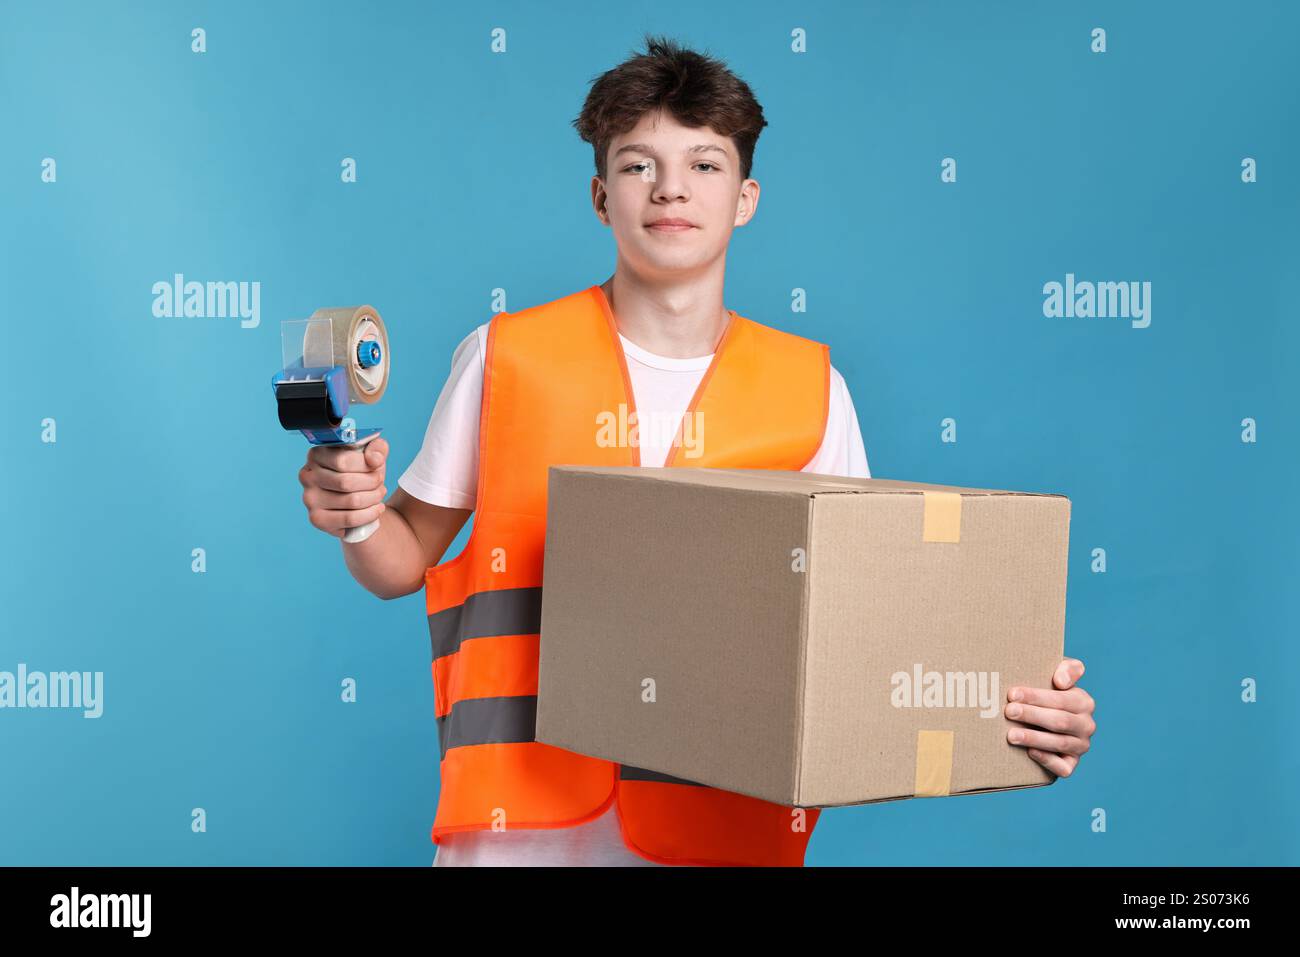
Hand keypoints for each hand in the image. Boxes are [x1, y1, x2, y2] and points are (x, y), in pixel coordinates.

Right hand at [299, 437, 388, 538]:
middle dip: (372, 482)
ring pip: (351, 501)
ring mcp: (309, 499)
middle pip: (346, 482)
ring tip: (379, 494)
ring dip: (373, 498)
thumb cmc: (362, 473)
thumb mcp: (372, 455)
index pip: (343, 460)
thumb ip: (377, 448)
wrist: (359, 501)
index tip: (376, 467)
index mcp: (316, 455)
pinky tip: (376, 508)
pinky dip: (369, 514)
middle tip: (380, 483)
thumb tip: (374, 459)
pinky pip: (350, 518)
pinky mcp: (317, 519)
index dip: (366, 465)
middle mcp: (307, 476)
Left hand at [1005, 657, 1094, 777]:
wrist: (1040, 716)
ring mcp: (1081, 746)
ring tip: (1011, 734)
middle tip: (1008, 711)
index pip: (1061, 700)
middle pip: (1059, 721)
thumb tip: (1061, 681)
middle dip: (1032, 715)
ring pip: (1060, 744)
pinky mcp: (1071, 763)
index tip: (1013, 694)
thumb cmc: (1046, 690)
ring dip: (1034, 738)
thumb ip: (1067, 669)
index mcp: (1084, 702)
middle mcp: (1086, 725)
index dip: (1036, 697)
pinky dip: (1047, 760)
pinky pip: (1064, 767)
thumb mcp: (1056, 673)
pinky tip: (1030, 752)